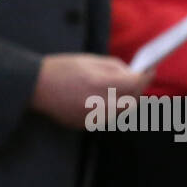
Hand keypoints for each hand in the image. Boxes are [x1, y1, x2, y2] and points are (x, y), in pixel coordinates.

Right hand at [31, 53, 151, 128]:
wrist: (35, 87)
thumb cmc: (61, 68)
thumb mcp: (89, 60)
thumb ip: (114, 67)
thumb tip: (132, 73)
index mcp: (101, 84)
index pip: (135, 83)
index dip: (146, 76)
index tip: (151, 70)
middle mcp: (100, 105)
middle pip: (132, 101)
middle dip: (136, 90)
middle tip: (135, 79)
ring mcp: (94, 118)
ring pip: (121, 112)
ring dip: (124, 100)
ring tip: (117, 88)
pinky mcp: (87, 125)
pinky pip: (107, 117)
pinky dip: (109, 108)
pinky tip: (101, 98)